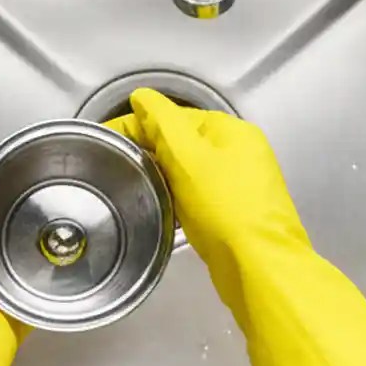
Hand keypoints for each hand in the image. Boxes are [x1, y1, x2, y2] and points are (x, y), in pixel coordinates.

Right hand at [106, 88, 311, 269]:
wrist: (260, 267)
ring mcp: (242, 183)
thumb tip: (142, 98)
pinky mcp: (237, 212)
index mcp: (230, 131)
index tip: (106, 144)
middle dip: (149, 152)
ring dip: (163, 178)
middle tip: (117, 171)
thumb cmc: (225, 210)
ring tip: (136, 192)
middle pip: (182, 142)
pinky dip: (179, 200)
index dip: (136, 126)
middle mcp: (241, 151)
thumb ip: (161, 122)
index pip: (173, 116)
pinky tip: (164, 212)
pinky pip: (199, 196)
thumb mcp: (187, 157)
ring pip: (189, 170)